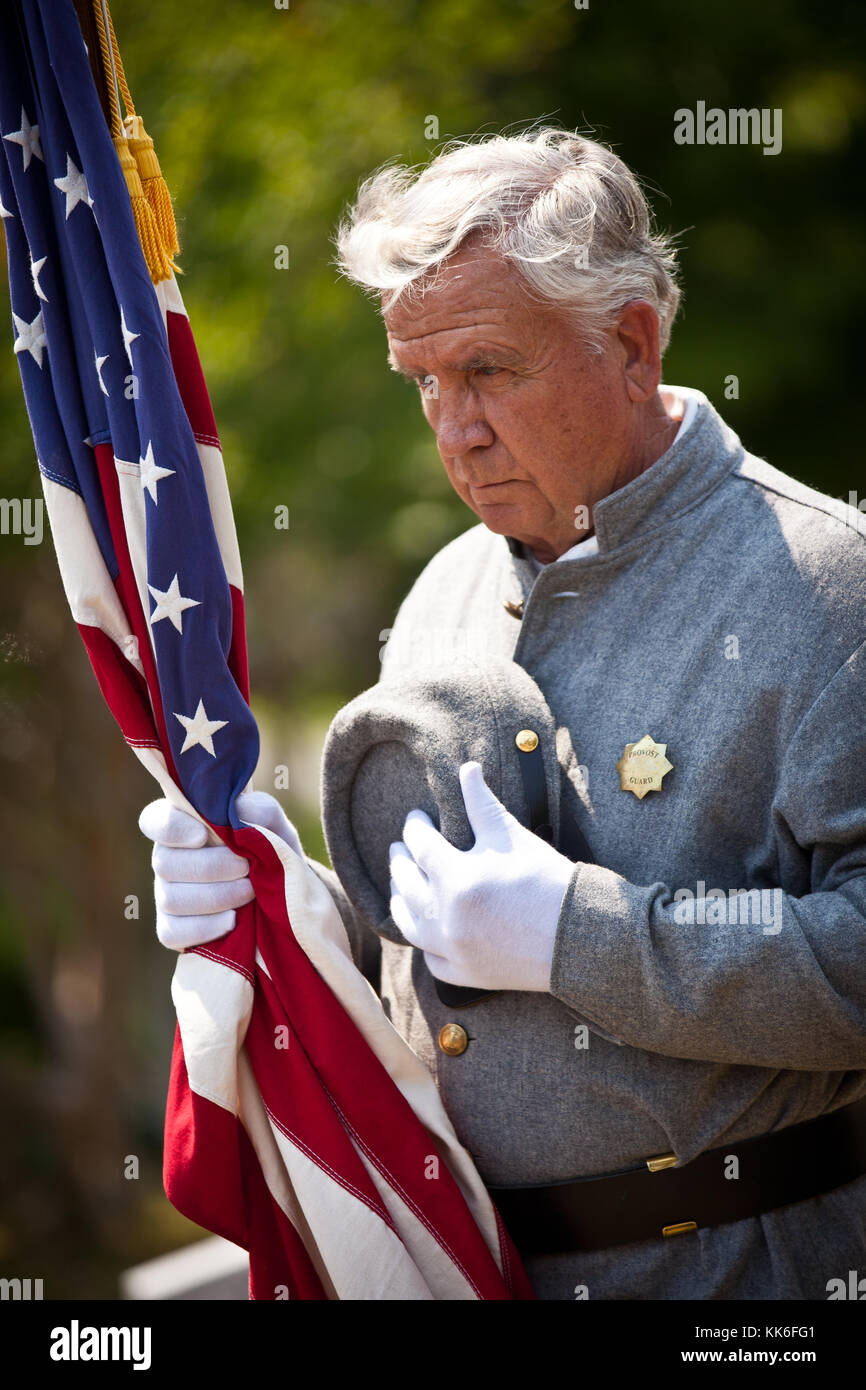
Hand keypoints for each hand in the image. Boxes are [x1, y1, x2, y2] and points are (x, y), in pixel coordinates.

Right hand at [138, 791, 303, 950]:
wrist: (286, 898)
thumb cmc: (274, 852)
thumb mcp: (275, 826)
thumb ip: (261, 811)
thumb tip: (239, 808)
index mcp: (184, 827)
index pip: (154, 821)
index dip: (171, 828)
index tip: (202, 835)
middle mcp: (168, 860)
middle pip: (164, 863)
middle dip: (209, 867)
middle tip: (245, 867)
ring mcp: (167, 896)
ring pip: (170, 898)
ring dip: (214, 896)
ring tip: (249, 892)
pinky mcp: (173, 929)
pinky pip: (172, 932)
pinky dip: (204, 928)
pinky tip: (232, 920)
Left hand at [388, 761, 574, 991]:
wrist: (580, 936)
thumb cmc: (548, 881)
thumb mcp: (512, 836)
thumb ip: (481, 802)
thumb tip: (467, 768)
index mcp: (456, 879)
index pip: (420, 846)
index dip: (414, 828)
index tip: (415, 818)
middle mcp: (447, 918)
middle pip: (406, 885)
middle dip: (400, 862)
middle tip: (399, 848)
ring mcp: (454, 950)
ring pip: (411, 925)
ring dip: (400, 902)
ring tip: (399, 885)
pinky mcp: (467, 974)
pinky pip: (433, 960)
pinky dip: (425, 944)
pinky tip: (426, 931)